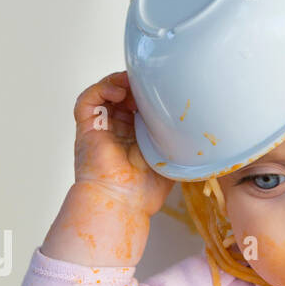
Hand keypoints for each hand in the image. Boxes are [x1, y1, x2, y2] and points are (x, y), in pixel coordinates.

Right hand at [72, 71, 174, 215]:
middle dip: (135, 87)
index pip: (138, 106)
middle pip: (122, 96)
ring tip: (134, 84)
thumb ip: (178, 141)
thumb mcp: (171, 158)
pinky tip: (119, 92)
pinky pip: (87, 100)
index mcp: (134, 137)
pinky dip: (101, 89)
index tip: (162, 92)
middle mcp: (115, 130)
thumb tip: (198, 126)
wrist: (123, 203)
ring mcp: (100, 128)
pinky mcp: (86, 129)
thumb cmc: (144, 190)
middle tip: (150, 86)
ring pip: (105, 93)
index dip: (148, 95)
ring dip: (119, 82)